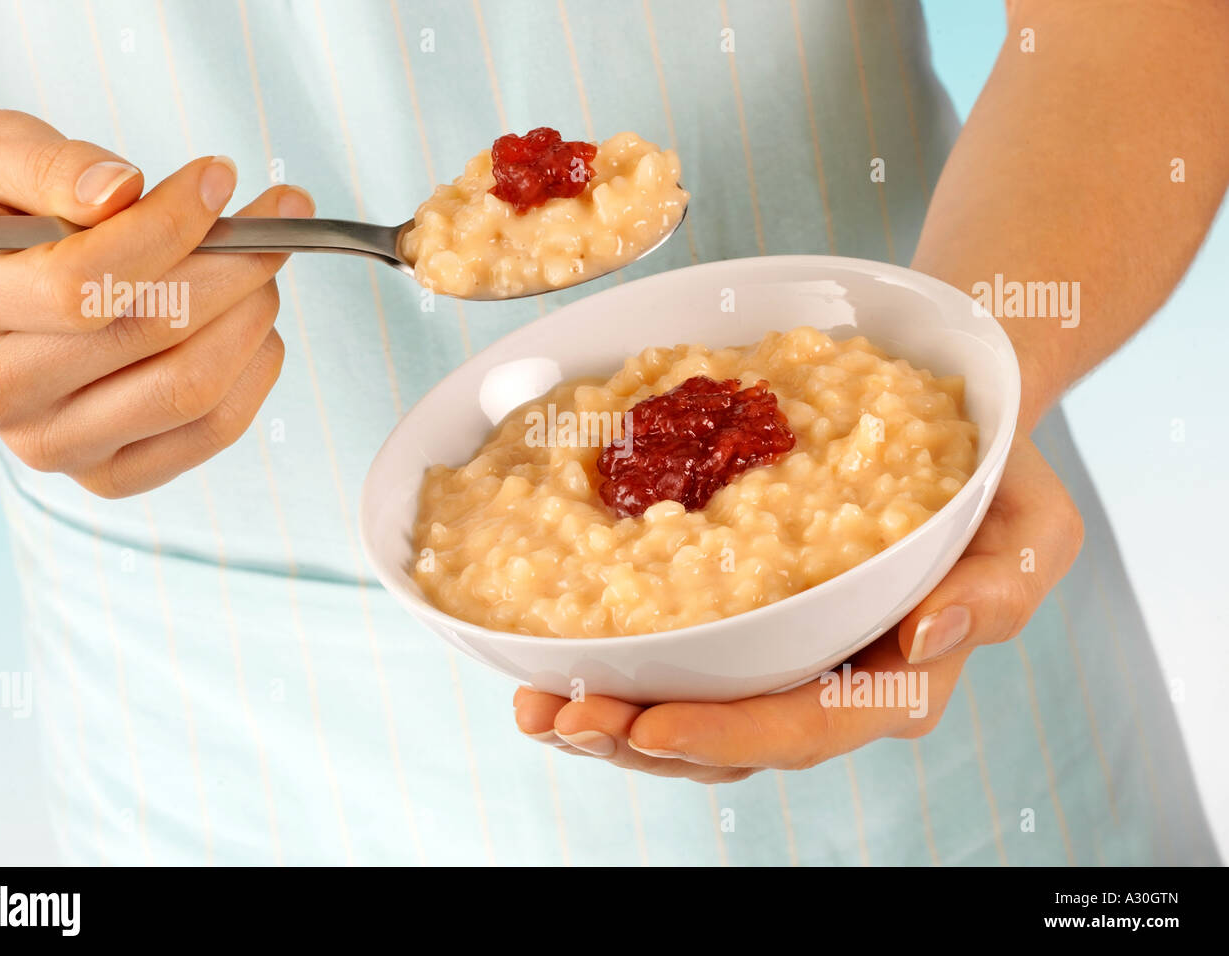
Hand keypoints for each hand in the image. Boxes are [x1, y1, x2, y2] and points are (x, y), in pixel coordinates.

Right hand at [0, 109, 311, 495]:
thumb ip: (48, 163)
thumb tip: (118, 192)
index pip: (84, 280)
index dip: (170, 224)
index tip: (219, 177)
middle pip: (151, 333)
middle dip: (234, 266)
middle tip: (271, 223)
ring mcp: (54, 444)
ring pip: (190, 387)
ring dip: (251, 318)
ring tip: (260, 270)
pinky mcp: (108, 475)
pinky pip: (212, 431)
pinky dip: (255, 371)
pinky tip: (253, 328)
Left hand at [514, 433, 1082, 781]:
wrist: (953, 432)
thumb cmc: (997, 478)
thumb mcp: (1033, 527)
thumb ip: (999, 589)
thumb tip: (925, 637)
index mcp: (900, 680)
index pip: (810, 727)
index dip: (728, 734)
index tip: (649, 724)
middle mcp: (833, 686)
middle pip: (731, 742)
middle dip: (641, 741)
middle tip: (561, 718)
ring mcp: (784, 665)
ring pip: (692, 723)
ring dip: (610, 725)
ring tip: (536, 707)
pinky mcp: (745, 631)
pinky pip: (677, 673)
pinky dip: (615, 678)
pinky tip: (551, 668)